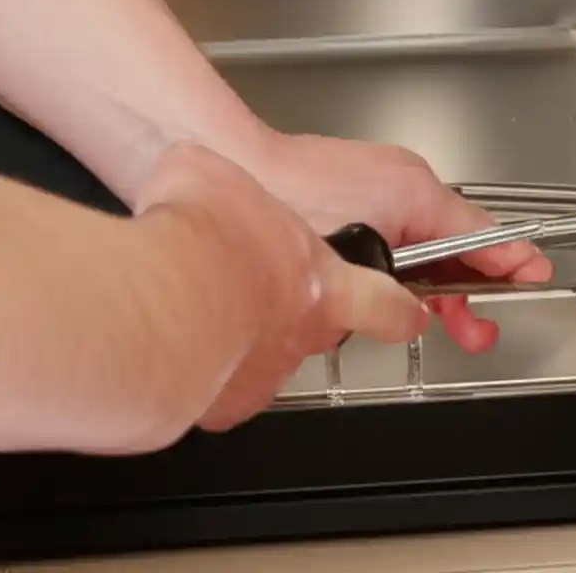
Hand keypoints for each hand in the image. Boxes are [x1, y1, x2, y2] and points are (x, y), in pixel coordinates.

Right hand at [135, 142, 430, 432]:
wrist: (163, 305)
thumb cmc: (203, 241)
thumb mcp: (218, 177)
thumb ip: (229, 186)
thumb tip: (201, 172)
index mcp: (327, 281)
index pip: (389, 305)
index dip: (402, 310)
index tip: (412, 314)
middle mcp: (306, 332)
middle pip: (314, 324)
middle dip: (290, 306)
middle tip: (252, 281)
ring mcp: (268, 372)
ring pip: (264, 352)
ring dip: (243, 332)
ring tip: (205, 306)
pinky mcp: (225, 404)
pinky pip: (222, 384)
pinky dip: (205, 365)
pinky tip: (181, 340)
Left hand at [249, 132, 553, 352]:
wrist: (233, 161)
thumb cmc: (284, 196)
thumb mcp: (357, 260)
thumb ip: (401, 292)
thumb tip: (420, 314)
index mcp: (418, 194)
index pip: (483, 235)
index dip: (512, 263)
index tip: (534, 276)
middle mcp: (405, 181)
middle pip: (456, 243)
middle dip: (467, 290)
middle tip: (474, 330)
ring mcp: (381, 180)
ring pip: (425, 237)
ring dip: (431, 278)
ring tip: (430, 317)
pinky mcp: (355, 185)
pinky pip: (399, 224)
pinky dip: (403, 257)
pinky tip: (386, 286)